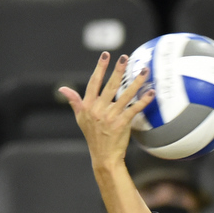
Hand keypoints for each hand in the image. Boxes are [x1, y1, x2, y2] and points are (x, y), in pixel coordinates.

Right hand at [59, 52, 152, 169]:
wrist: (103, 156)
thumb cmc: (93, 136)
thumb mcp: (80, 118)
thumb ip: (74, 101)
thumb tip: (62, 89)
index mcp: (88, 106)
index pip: (94, 83)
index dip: (100, 68)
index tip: (106, 55)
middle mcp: (99, 110)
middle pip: (110, 86)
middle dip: (118, 70)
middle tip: (125, 57)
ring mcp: (111, 117)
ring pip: (125, 95)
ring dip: (136, 82)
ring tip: (144, 71)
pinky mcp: (122, 124)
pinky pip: (134, 109)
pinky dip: (143, 100)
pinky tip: (151, 92)